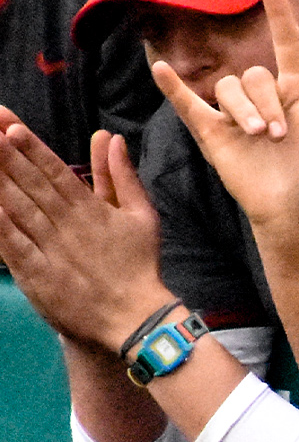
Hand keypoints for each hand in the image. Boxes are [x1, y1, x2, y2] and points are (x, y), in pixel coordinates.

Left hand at [0, 119, 170, 351]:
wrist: (133, 316)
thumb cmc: (138, 264)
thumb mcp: (141, 215)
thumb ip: (123, 176)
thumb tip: (111, 138)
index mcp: (90, 208)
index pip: (55, 170)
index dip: (31, 147)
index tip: (9, 125)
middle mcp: (66, 223)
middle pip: (28, 183)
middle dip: (4, 154)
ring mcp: (48, 248)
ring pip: (15, 207)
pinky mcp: (35, 273)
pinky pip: (10, 244)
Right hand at [151, 0, 298, 228]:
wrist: (291, 204)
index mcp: (294, 90)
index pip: (285, 45)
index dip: (279, 16)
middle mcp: (262, 97)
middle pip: (254, 75)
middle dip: (266, 102)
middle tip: (279, 133)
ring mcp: (234, 113)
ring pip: (229, 88)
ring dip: (243, 109)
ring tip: (258, 135)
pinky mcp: (212, 132)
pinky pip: (188, 103)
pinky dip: (172, 87)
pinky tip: (160, 68)